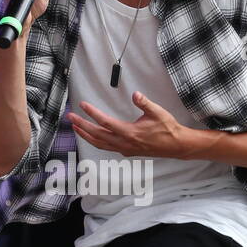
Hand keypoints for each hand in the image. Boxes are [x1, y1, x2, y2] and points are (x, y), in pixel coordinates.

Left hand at [67, 92, 188, 157]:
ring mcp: (124, 149)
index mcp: (130, 132)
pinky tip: (92, 136)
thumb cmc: (167, 128)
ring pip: (99, 144)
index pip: (105, 122)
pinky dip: (95, 142)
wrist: (176, 145)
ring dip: (86, 135)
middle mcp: (124, 143)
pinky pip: (106, 147)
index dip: (92, 113)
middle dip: (82, 126)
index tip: (83, 105)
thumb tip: (135, 94)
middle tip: (70, 117)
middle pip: (97, 135)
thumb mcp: (158, 112)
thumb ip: (145, 103)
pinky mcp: (127, 152)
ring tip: (75, 127)